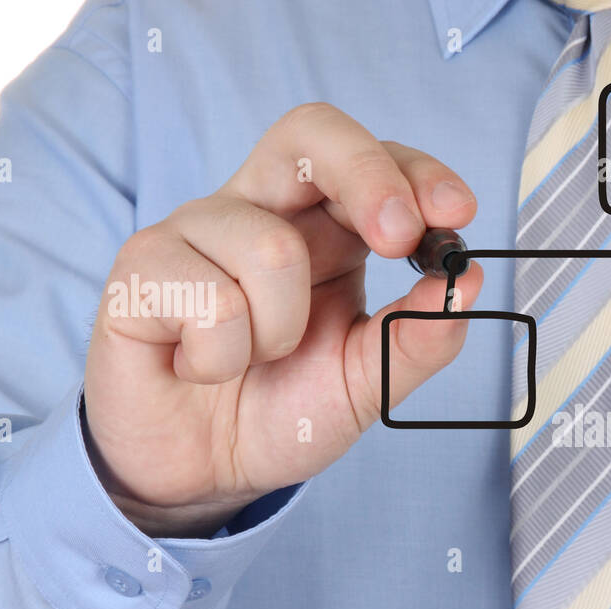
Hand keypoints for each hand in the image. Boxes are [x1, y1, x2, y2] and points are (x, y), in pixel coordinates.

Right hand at [83, 102, 482, 537]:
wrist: (205, 473)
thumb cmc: (283, 412)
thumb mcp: (369, 383)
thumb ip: (419, 337)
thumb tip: (469, 283)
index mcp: (327, 230)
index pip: (372, 162)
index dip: (415, 173)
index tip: (455, 213)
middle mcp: (263, 212)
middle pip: (311, 132)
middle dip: (366, 176)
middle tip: (396, 239)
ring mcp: (197, 230)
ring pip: (270, 247)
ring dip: (279, 332)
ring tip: (253, 361)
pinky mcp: (141, 265)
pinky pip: (208, 300)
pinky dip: (220, 357)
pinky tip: (200, 368)